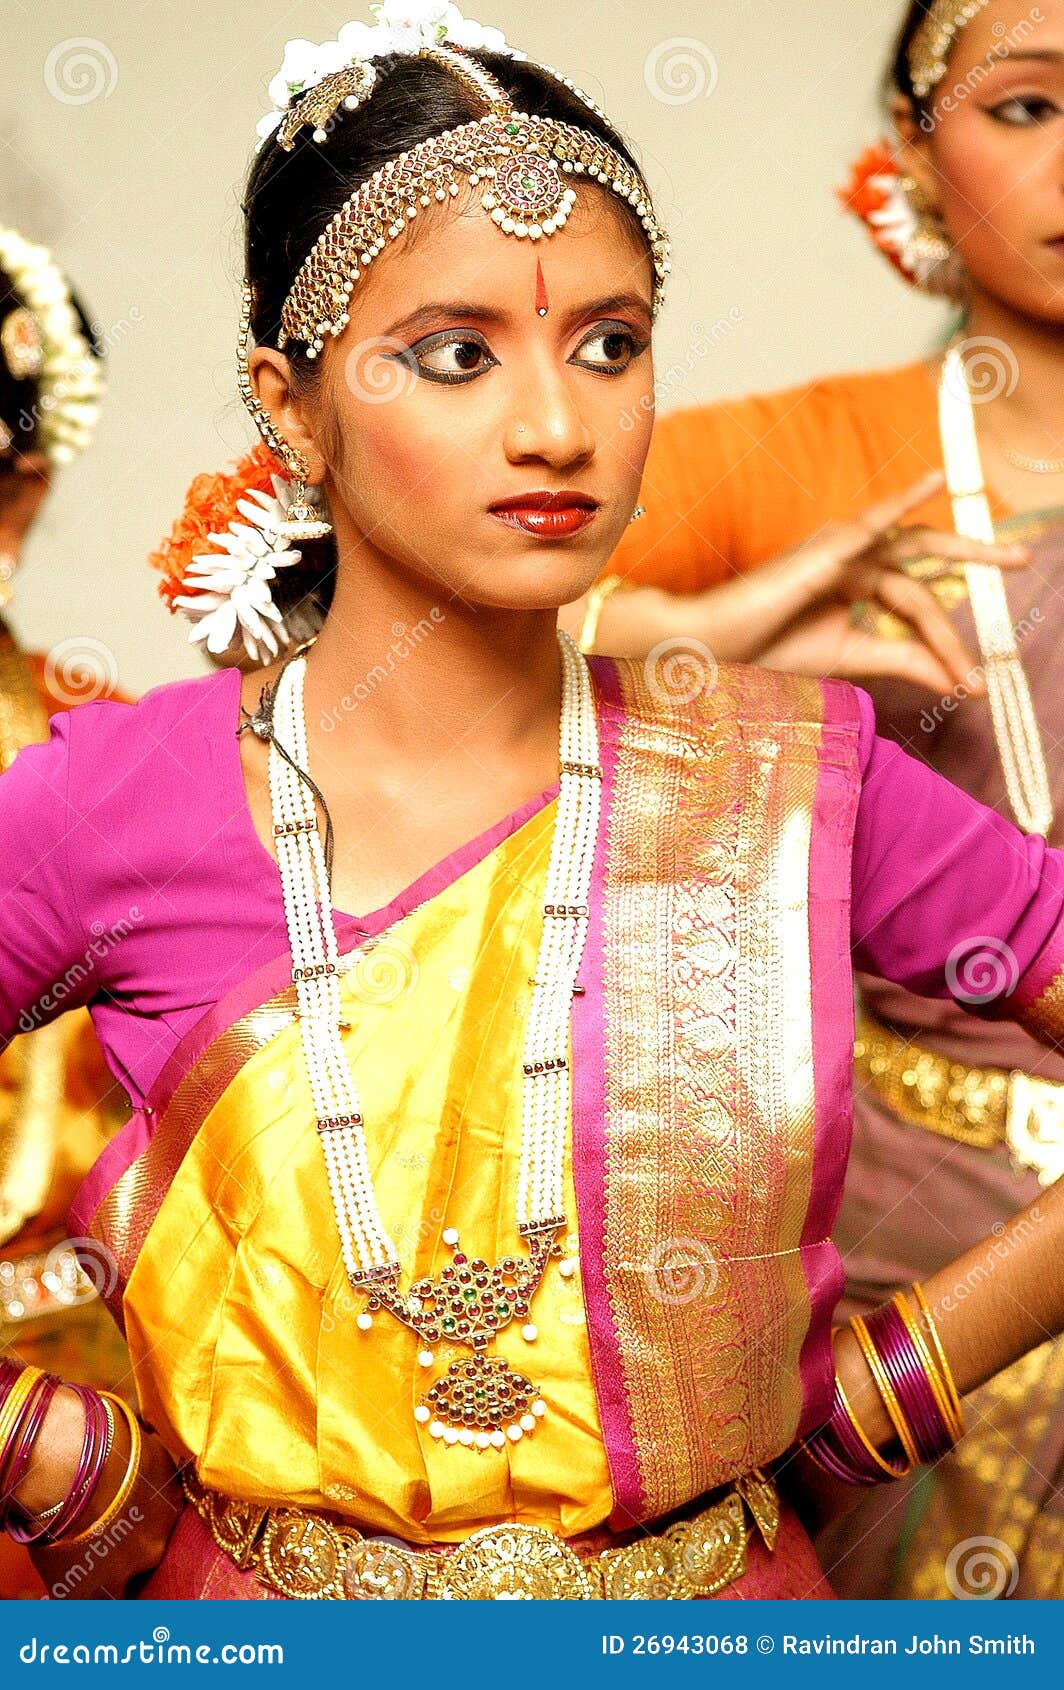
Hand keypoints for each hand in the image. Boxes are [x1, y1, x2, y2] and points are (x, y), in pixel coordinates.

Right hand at [752, 470, 1029, 695]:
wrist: (714, 648)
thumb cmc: (769, 651)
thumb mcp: (851, 658)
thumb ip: (905, 661)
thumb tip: (959, 683)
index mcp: (858, 580)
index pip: (918, 602)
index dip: (948, 642)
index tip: (973, 684)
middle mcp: (853, 557)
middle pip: (925, 551)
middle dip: (977, 555)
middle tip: (1024, 560)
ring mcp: (837, 551)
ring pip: (910, 561)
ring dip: (961, 556)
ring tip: (1007, 558)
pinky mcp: (819, 554)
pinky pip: (866, 524)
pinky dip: (900, 503)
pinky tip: (931, 484)